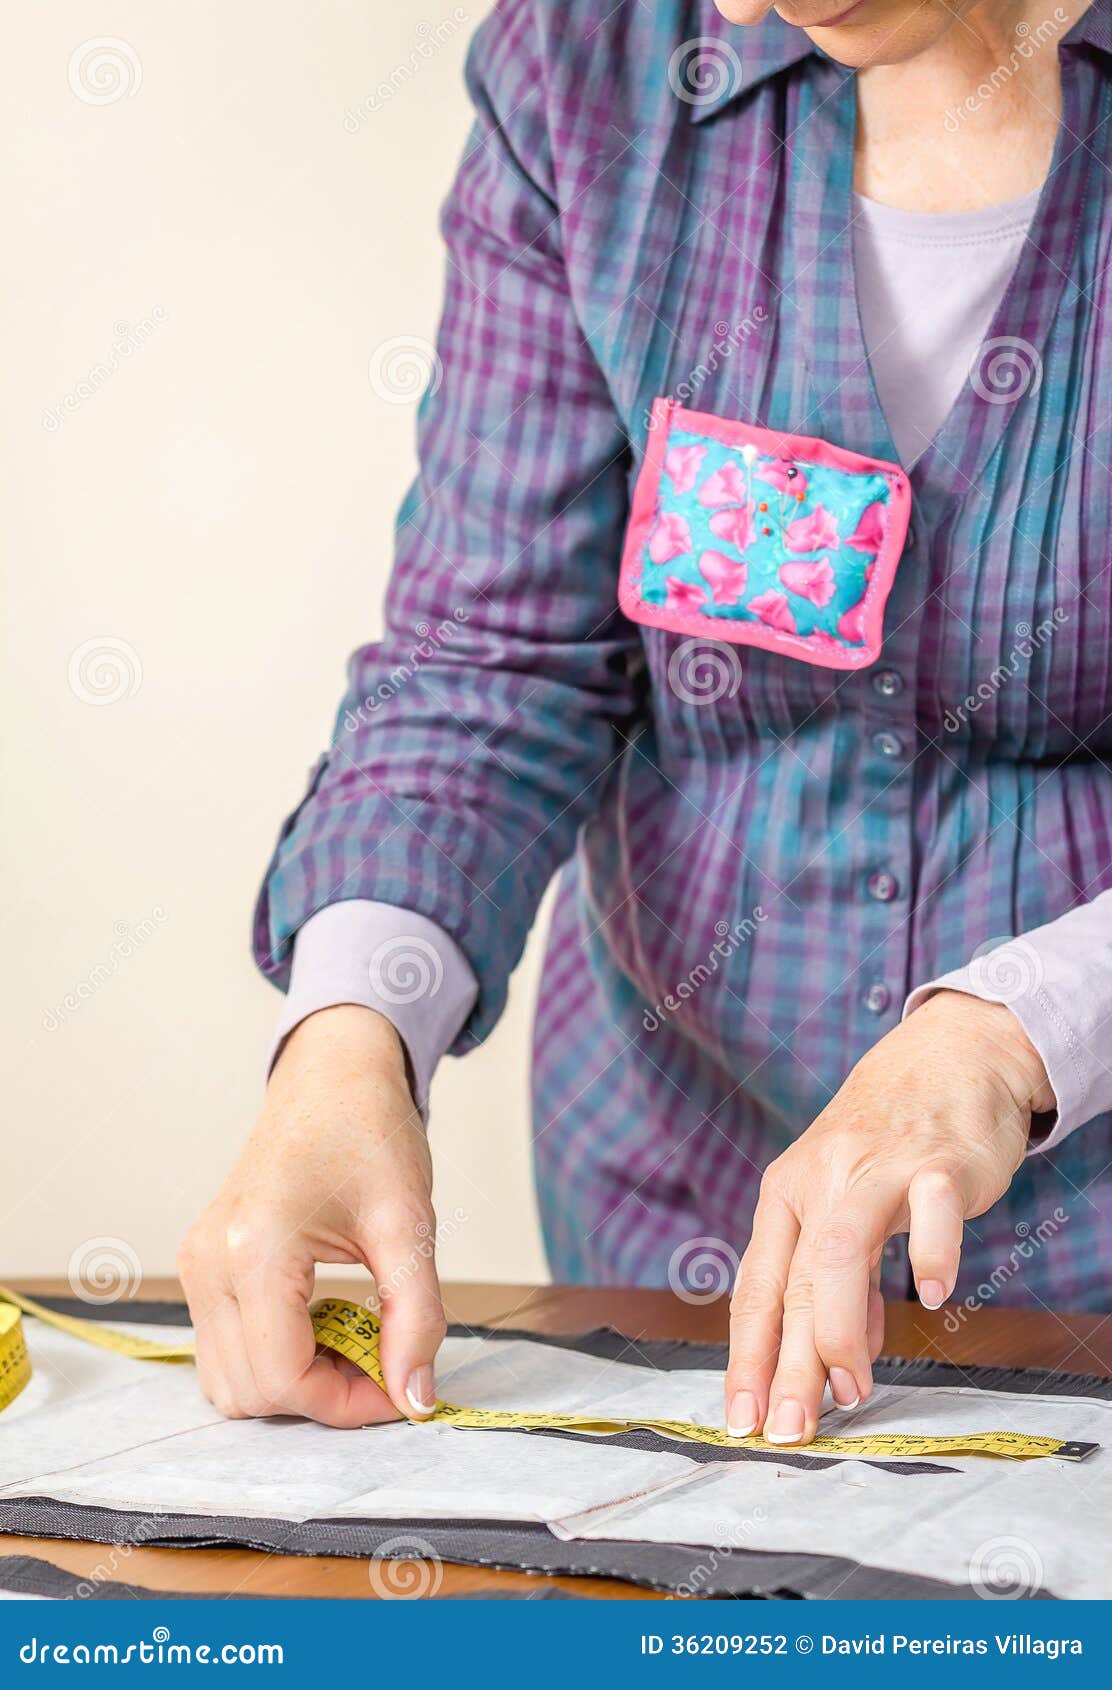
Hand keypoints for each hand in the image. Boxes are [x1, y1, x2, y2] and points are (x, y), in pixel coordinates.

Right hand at [179, 1004, 444, 1426]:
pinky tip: (323, 1320)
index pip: (284, 1379)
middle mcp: (208, 1262)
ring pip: (229, 1381)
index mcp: (255, 1249)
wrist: (333, 1074)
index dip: (350, 1404)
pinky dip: (272, 1357)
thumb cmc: (369, 1132)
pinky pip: (223, 1348)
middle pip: (251, 1392)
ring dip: (294, 1382)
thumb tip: (416, 1400)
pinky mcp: (200, 1262)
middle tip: (385, 1359)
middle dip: (324, 1397)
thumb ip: (416, 1318)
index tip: (402, 1387)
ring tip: (355, 1337)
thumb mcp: (409, 1224)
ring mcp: (196, 1263)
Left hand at [724, 991, 1052, 1445]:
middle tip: (787, 1430)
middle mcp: (819, 1180)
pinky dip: (927, 1257)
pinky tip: (929, 1296)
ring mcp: (877, 1168)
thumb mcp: (848, 1207)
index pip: (754, 1288)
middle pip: (791, 1281)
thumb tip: (839, 1363)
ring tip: (850, 1389)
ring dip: (839, 1327)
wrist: (950, 1055)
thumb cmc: (892, 1142)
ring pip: (839, 1251)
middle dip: (785, 1366)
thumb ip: (843, 1285)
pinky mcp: (936, 1162)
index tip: (740, 1419)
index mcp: (786, 1193)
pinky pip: (928, 1213)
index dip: (744, 1358)